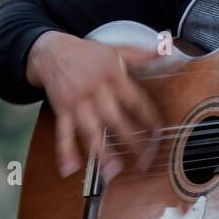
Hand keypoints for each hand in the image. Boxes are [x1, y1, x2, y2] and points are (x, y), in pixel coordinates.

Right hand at [26, 30, 161, 180]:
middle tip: (143, 161)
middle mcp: (96, 91)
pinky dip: (65, 151)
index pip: (137, 101)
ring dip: (102, 151)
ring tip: (113, 170)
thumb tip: (167, 48)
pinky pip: (63, 133)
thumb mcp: (117, 49)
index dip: (149, 118)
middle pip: (116, 120)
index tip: (159, 133)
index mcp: (113, 76)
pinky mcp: (62, 111)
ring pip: (91, 130)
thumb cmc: (88, 53)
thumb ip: (142, 53)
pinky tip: (70, 168)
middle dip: (131, 141)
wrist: (52, 51)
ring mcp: (78, 103)